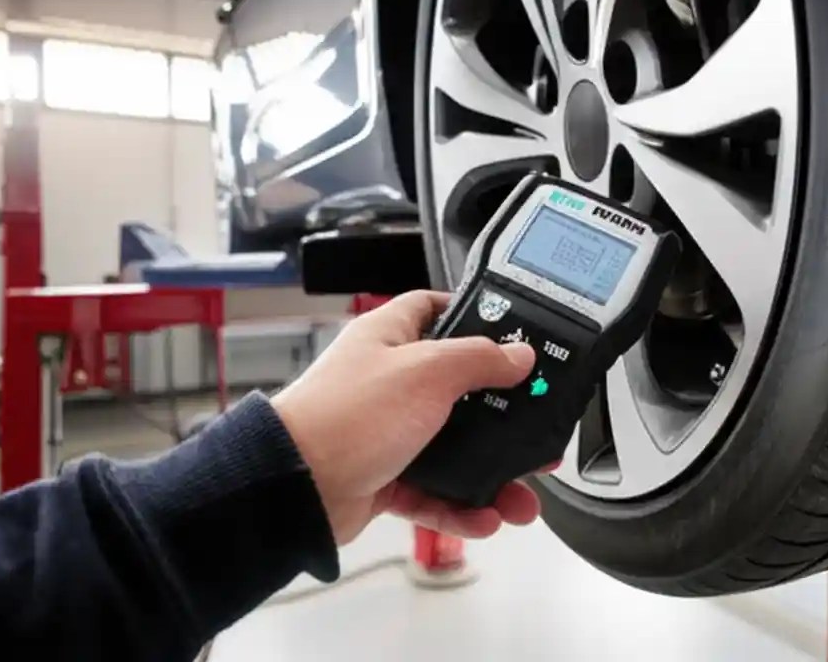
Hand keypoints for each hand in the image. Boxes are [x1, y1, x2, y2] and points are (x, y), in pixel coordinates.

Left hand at [270, 290, 541, 544]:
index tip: (508, 328)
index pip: (432, 309)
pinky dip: (461, 508)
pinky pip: (433, 494)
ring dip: (491, 474)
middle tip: (534, 426)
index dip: (470, 313)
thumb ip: (478, 358)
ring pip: (452, 450)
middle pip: (457, 389)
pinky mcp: (383, 477)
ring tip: (523, 495)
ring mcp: (385, 432)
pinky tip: (486, 517)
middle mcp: (387, 382)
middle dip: (500, 414)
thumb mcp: (425, 372)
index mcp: (388, 338)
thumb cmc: (342, 417)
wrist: (293, 487)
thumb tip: (517, 353)